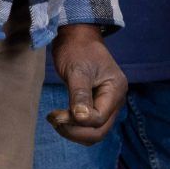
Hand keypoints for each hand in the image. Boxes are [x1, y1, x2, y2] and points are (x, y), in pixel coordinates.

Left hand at [48, 26, 126, 145]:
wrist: (77, 36)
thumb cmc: (77, 49)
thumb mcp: (77, 71)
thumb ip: (80, 95)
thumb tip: (80, 118)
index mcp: (115, 90)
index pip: (98, 119)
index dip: (76, 122)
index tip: (55, 114)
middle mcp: (116, 100)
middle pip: (99, 130)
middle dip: (75, 131)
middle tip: (53, 120)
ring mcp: (108, 104)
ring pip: (94, 131)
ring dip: (74, 131)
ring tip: (55, 119)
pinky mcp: (98, 104)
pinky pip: (89, 124)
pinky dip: (75, 126)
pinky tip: (60, 118)